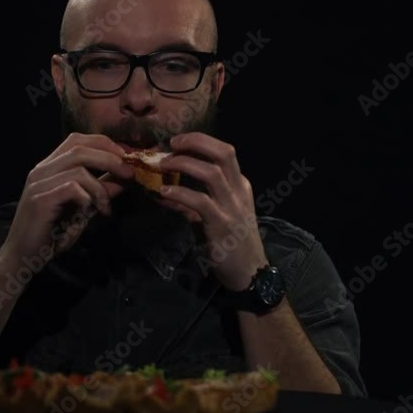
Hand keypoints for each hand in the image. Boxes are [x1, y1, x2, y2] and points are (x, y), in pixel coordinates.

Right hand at [0, 133, 135, 266]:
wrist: (23, 257)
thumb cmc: (51, 234)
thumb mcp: (82, 209)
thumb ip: (99, 191)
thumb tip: (123, 179)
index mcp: (49, 168)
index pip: (77, 140)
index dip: (104, 144)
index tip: (127, 157)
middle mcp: (41, 170)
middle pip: (80, 147)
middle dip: (110, 158)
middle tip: (130, 174)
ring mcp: (38, 183)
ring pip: (79, 168)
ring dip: (101, 187)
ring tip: (106, 207)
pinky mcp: (40, 199)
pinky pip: (72, 188)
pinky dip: (88, 199)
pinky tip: (89, 214)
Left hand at [156, 133, 268, 290]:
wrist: (249, 272)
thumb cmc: (231, 242)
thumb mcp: (215, 215)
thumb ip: (195, 201)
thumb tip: (166, 191)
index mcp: (240, 185)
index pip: (224, 151)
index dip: (200, 141)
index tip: (177, 142)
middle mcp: (239, 190)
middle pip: (223, 153)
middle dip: (195, 142)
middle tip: (171, 144)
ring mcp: (232, 206)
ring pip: (211, 173)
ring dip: (183, 164)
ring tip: (162, 166)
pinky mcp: (222, 224)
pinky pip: (200, 201)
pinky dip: (180, 193)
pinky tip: (163, 192)